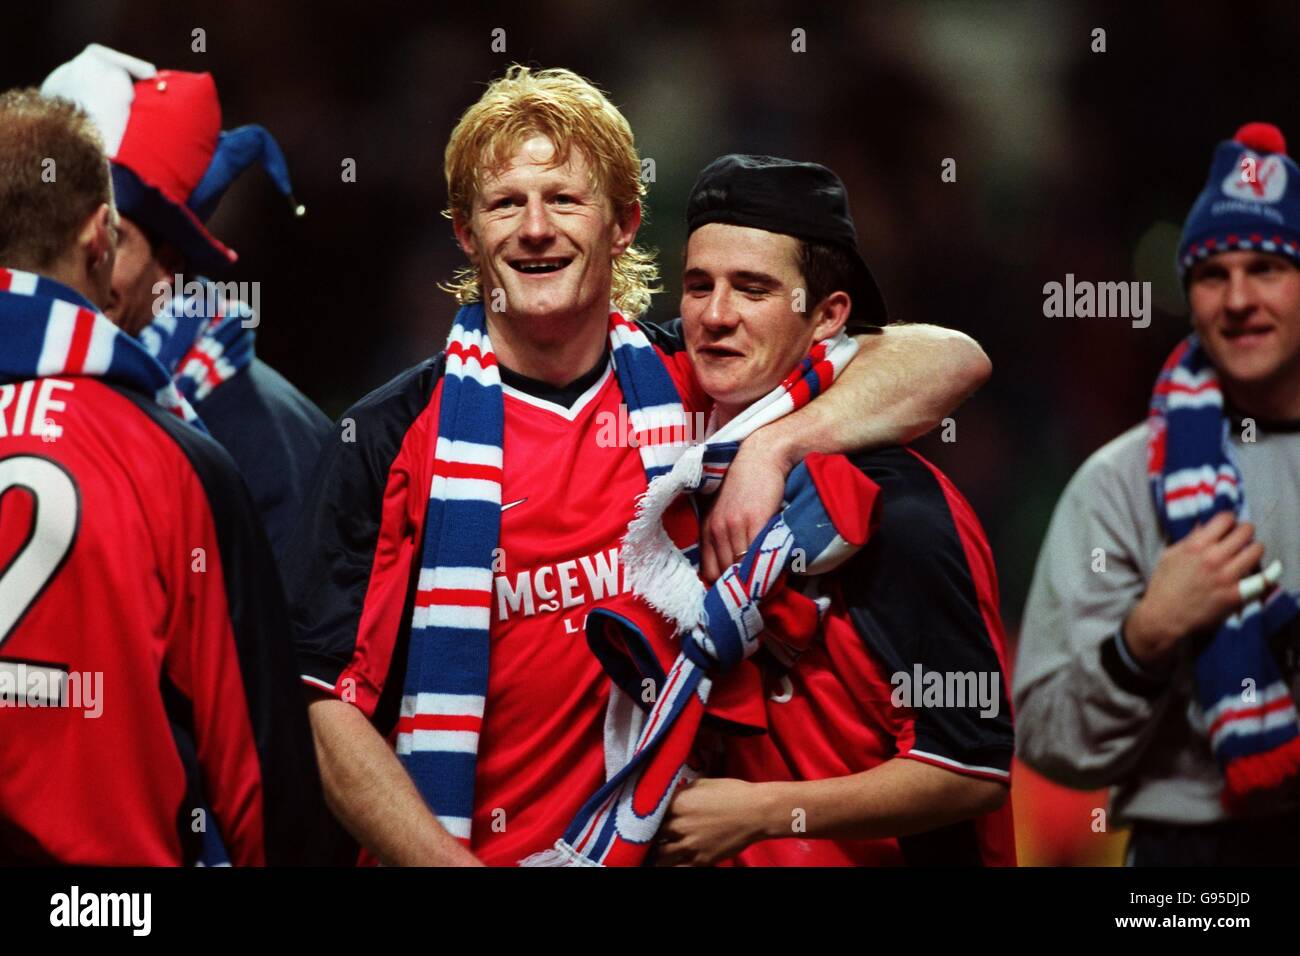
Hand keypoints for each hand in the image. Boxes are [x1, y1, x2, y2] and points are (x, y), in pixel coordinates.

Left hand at [654, 777, 769, 865]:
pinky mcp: (701, 860)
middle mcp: (679, 825)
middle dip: (649, 836)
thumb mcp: (701, 784)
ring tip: (656, 851)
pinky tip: (670, 862)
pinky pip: (678, 868)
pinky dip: (671, 866)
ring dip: (657, 854)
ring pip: (660, 857)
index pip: (648, 813)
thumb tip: (667, 797)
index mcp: (677, 803)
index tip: (643, 818)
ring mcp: (689, 845)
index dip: (645, 817)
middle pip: (651, 836)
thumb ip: (680, 792)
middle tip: (647, 836)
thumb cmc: (731, 793)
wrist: (756, 812)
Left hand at [701, 435, 791, 581]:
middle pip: (725, 574)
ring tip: (768, 586)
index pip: (709, 573)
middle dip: (740, 586)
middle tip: (756, 593)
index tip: (738, 592)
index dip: (724, 585)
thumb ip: (723, 537)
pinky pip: (757, 553)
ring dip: (755, 579)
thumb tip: (733, 568)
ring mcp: (734, 525)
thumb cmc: (745, 486)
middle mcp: (716, 529)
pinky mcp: (755, 520)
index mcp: (707, 530)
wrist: (760, 457)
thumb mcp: (724, 512)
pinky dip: (766, 565)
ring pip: (741, 567)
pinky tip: (775, 570)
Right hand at [1126, 512, 1265, 668]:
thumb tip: (1204, 525)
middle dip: (1244, 533)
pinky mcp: (1235, 595)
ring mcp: (1226, 576)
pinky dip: (1269, 573)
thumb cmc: (1163, 586)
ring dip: (1254, 550)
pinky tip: (1269, 571)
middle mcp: (1213, 558)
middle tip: (1240, 540)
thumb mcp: (1169, 555)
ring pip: (1257, 550)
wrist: (1164, 617)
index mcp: (1196, 545)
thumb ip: (1189, 539)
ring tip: (1248, 556)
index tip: (1228, 527)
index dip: (1229, 520)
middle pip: (1245, 531)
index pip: (1226, 519)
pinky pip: (1262, 579)